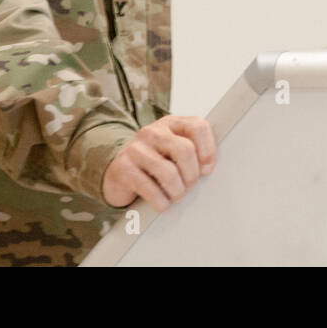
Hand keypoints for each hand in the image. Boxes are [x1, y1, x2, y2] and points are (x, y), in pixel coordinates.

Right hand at [101, 114, 216, 210]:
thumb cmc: (153, 162)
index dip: (208, 150)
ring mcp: (135, 149)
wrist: (116, 171)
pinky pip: (151, 190)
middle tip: (189, 185)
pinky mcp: (123, 168)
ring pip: (169, 173)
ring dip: (177, 191)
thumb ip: (193, 150)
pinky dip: (161, 202)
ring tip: (176, 195)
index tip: (207, 169)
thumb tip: (209, 167)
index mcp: (170, 124)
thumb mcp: (172, 150)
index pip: (198, 126)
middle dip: (192, 175)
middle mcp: (152, 132)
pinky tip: (162, 203)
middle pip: (185, 150)